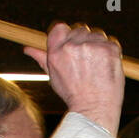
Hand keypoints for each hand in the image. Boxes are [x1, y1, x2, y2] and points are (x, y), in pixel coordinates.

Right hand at [23, 21, 123, 136]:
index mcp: (56, 51)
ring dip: (98, 46)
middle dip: (85, 42)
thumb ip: (42, 58)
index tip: (74, 47)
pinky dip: (111, 52)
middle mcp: (72, 46)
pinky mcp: (109, 49)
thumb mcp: (54, 76)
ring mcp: (92, 47)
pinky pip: (111, 42)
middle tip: (88, 62)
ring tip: (98, 65)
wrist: (94, 109)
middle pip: (80, 30)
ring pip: (97, 35)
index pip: (60, 28)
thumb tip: (27, 49)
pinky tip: (107, 66)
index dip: (69, 36)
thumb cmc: (73, 94)